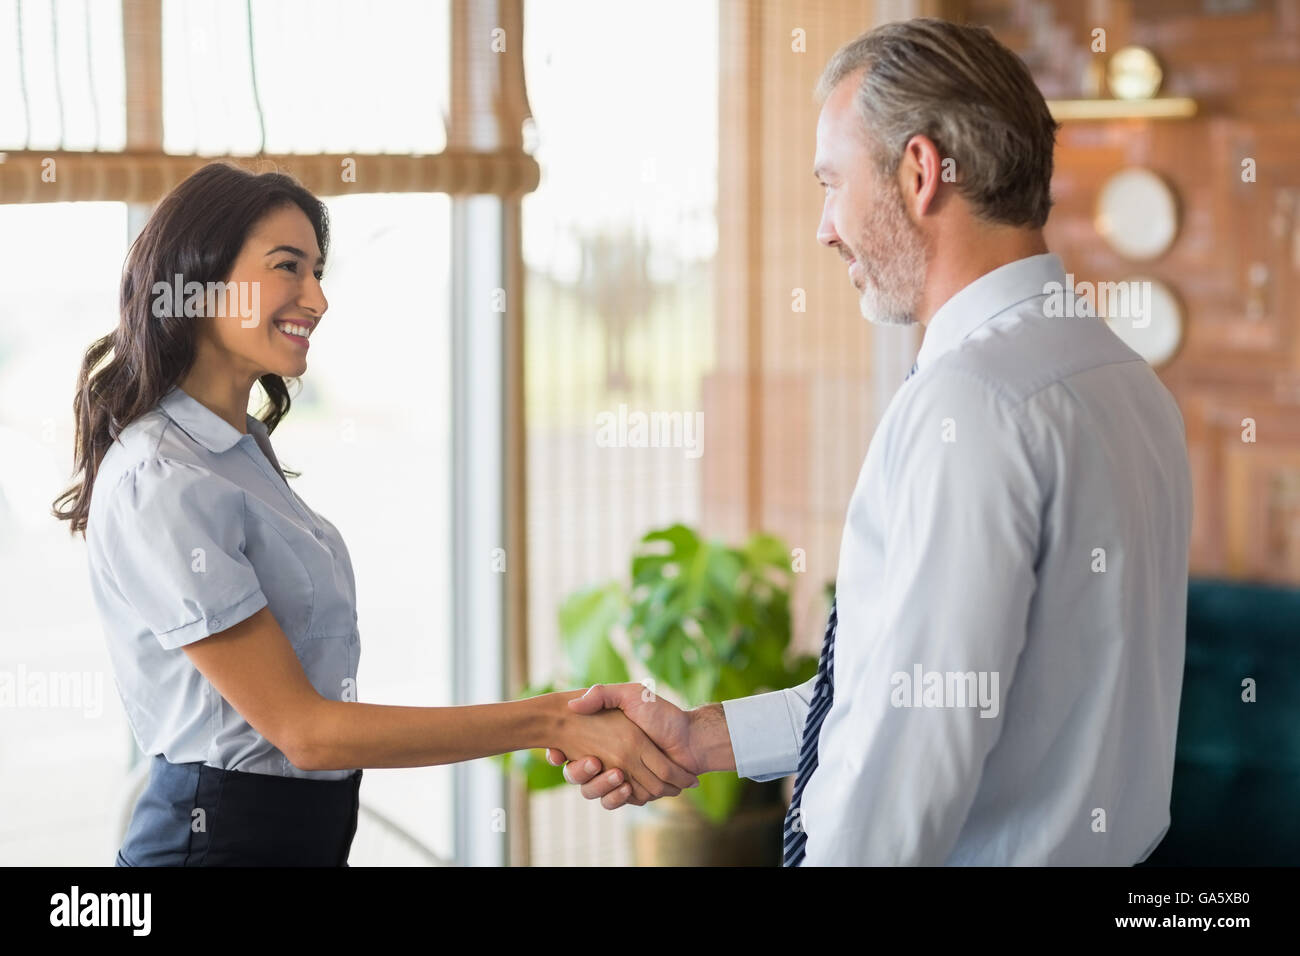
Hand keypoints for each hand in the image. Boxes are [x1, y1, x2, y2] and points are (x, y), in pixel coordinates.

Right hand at [550, 691, 698, 804]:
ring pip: (594, 793)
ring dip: (600, 787)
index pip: (567, 749)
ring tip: (617, 775)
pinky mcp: (632, 793)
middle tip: (595, 763)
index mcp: (601, 737)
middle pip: (576, 777)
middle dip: (579, 773)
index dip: (556, 755)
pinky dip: (618, 798)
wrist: (691, 738)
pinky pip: (615, 802)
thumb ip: (604, 694)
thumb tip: (573, 704)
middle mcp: (606, 759)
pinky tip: (626, 786)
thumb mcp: (632, 695)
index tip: (556, 755)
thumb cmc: (662, 714)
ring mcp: (618, 778)